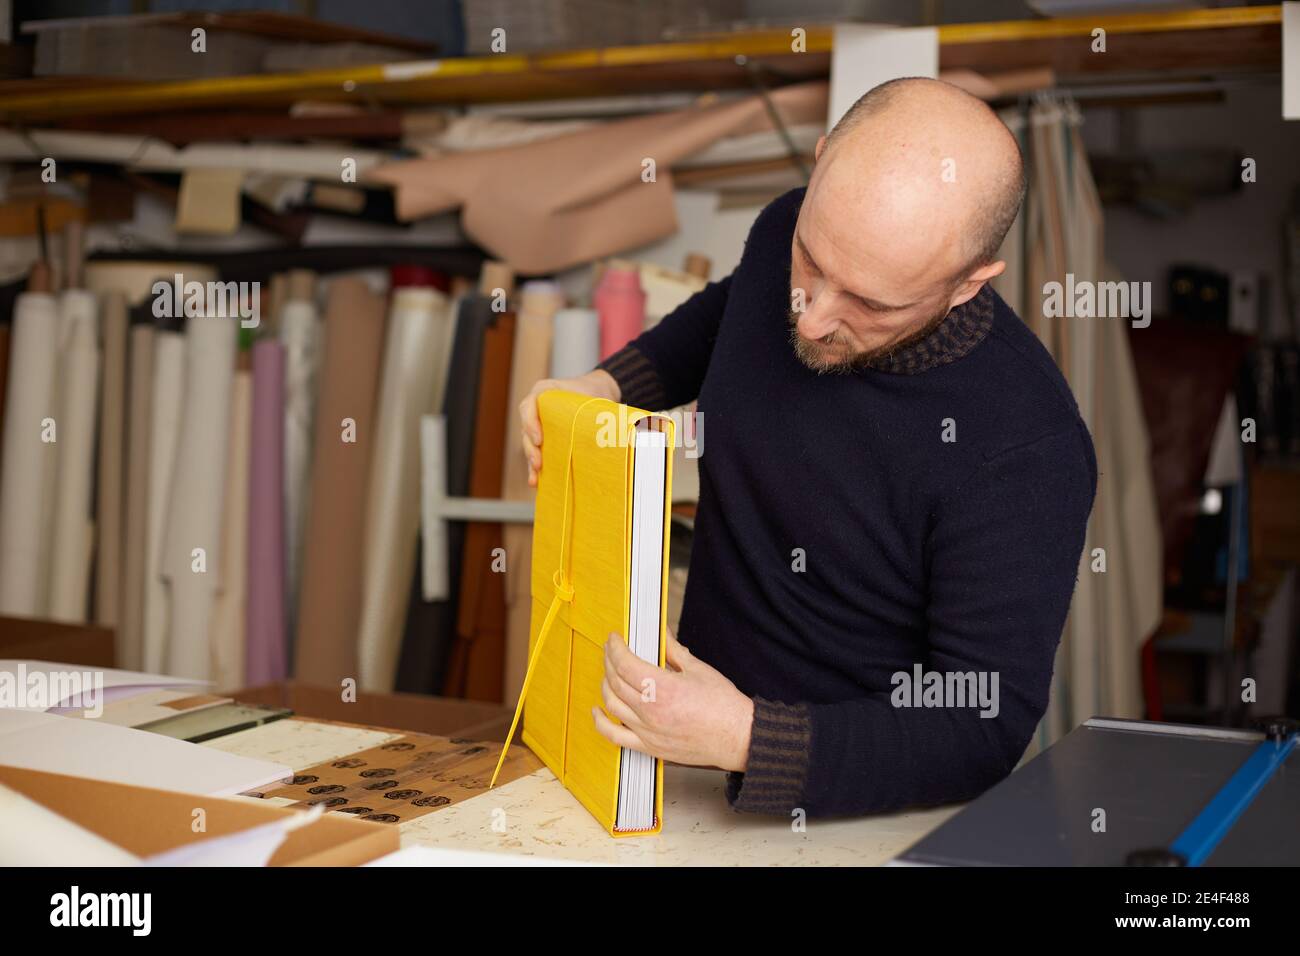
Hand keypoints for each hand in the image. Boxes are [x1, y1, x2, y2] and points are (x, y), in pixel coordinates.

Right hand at [519, 368, 619, 486]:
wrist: (594, 391)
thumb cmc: (590, 391)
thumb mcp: (590, 395)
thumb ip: (590, 408)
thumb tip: (605, 431)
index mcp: (543, 392)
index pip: (528, 407)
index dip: (530, 424)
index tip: (539, 440)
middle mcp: (535, 408)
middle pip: (526, 429)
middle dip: (530, 449)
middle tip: (538, 463)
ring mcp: (537, 424)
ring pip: (529, 444)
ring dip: (531, 462)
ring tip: (535, 479)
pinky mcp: (543, 437)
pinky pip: (537, 452)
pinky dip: (536, 467)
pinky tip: (536, 482)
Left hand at [593, 628, 753, 771]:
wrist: (738, 738)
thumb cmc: (723, 705)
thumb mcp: (698, 669)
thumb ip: (673, 650)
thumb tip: (661, 633)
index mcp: (663, 688)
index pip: (625, 664)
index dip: (614, 648)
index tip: (613, 639)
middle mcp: (651, 711)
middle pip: (615, 682)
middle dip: (608, 661)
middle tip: (611, 650)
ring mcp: (648, 731)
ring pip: (612, 704)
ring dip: (606, 685)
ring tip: (610, 672)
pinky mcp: (650, 747)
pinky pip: (615, 736)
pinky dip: (602, 722)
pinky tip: (598, 710)